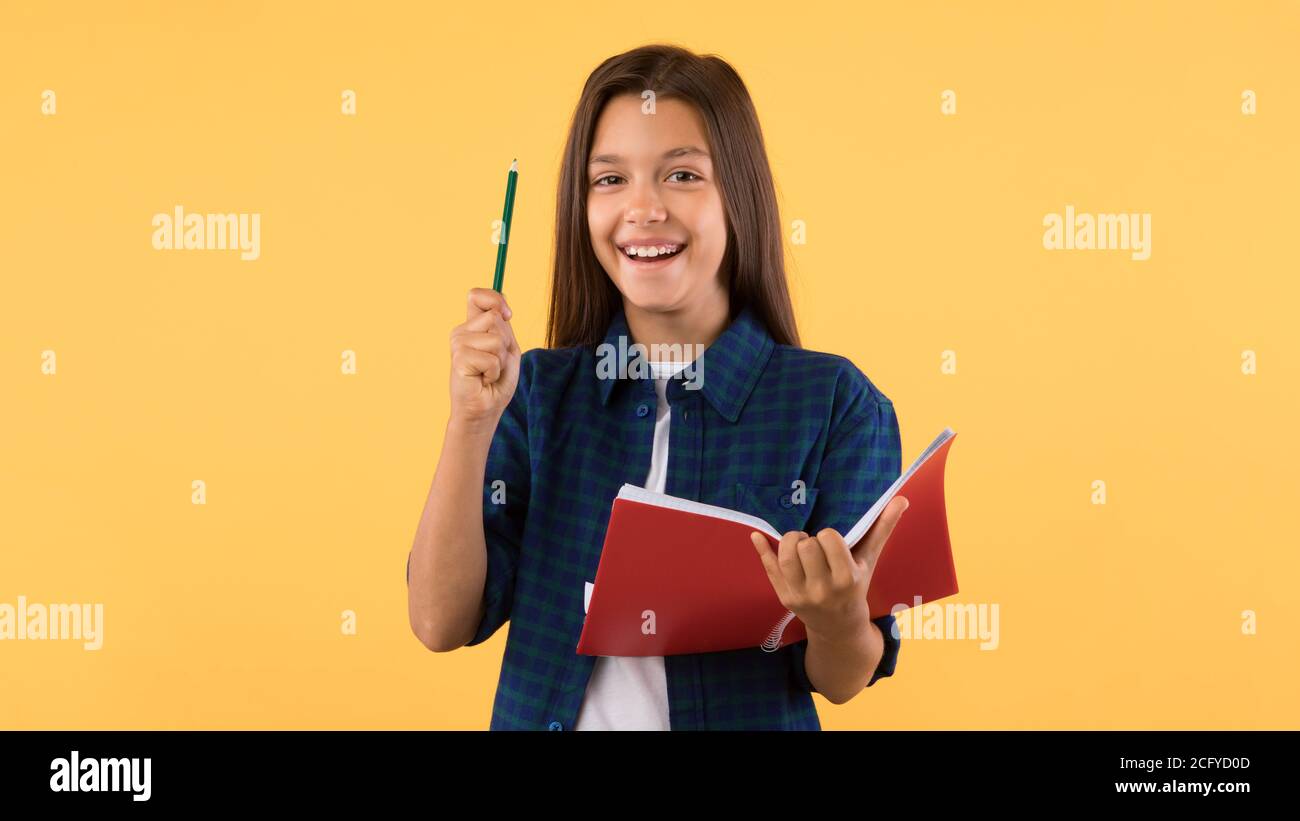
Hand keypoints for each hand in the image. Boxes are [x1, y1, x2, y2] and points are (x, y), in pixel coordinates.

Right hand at [449, 288, 520, 427]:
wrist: (484, 409)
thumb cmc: (496, 381)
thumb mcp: (507, 348)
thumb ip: (503, 326)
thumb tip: (502, 310)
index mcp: (472, 326)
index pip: (477, 295)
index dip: (495, 299)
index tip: (508, 314)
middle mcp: (461, 331)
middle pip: (495, 318)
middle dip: (506, 343)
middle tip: (496, 363)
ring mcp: (457, 344)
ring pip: (496, 339)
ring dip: (501, 360)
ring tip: (489, 373)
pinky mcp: (459, 359)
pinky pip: (491, 358)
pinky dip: (495, 372)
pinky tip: (483, 380)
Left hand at [749, 496, 909, 639]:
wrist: (840, 627)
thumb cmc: (856, 586)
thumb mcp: (870, 560)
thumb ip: (882, 528)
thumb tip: (901, 498)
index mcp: (847, 578)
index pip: (828, 540)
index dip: (827, 536)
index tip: (831, 542)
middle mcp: (823, 589)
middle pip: (805, 547)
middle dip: (808, 540)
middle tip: (814, 546)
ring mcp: (801, 595)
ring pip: (785, 557)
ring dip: (789, 543)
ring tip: (799, 546)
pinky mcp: (784, 597)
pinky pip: (769, 569)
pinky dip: (762, 550)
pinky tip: (757, 537)